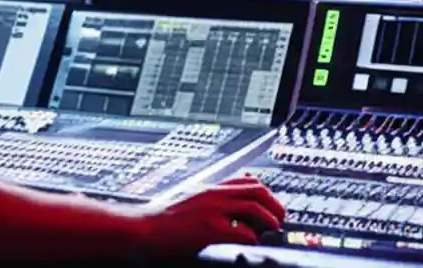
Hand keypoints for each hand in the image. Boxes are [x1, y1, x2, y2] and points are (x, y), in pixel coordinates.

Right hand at [133, 175, 285, 257]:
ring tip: (273, 229)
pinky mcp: (209, 229)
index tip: (272, 202)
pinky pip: (241, 230)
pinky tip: (251, 241)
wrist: (142, 228)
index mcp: (209, 187)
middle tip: (280, 217)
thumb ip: (209, 200)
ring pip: (253, 207)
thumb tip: (229, 208)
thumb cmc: (162, 220)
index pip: (246, 180)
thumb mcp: (188, 200)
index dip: (265, 191)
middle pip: (256, 190)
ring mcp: (212, 210)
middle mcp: (213, 194)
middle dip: (274, 203)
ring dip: (269, 219)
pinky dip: (252, 237)